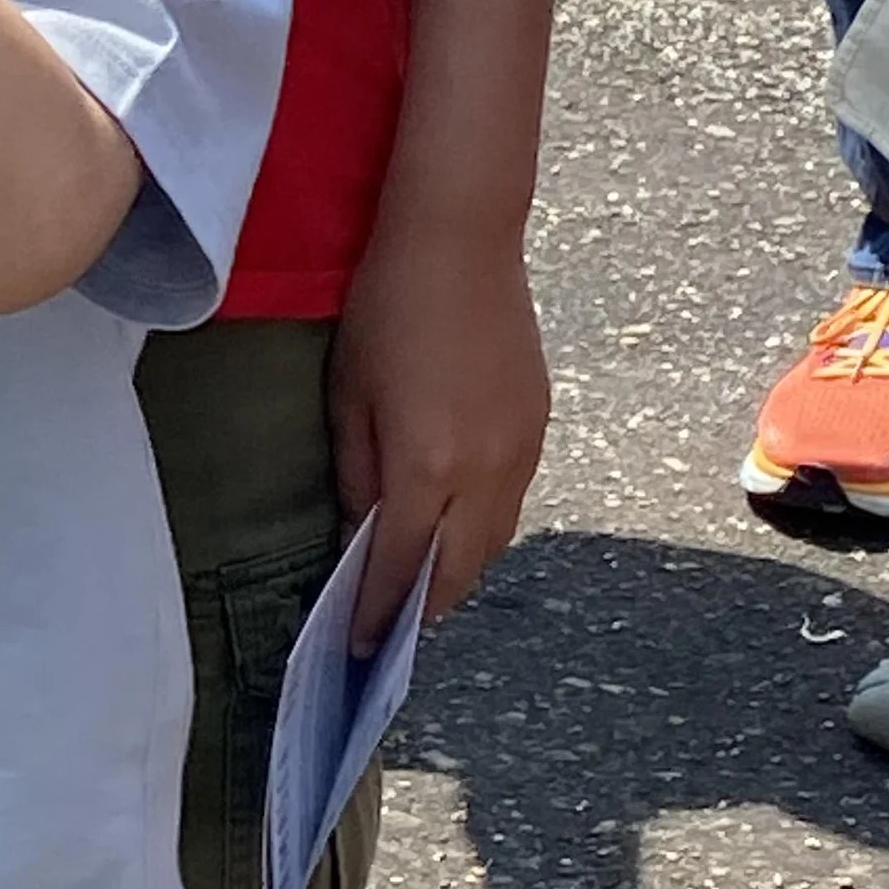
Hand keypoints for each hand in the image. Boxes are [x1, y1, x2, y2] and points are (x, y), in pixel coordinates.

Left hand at [329, 223, 548, 648]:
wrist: (461, 240)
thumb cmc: (386, 310)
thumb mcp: (349, 396)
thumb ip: (356, 475)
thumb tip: (360, 534)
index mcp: (429, 464)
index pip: (401, 565)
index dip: (377, 613)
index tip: (356, 648)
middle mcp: (486, 470)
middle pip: (460, 570)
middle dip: (423, 608)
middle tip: (387, 630)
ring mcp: (522, 450)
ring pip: (495, 541)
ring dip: (458, 573)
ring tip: (418, 589)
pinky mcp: (539, 427)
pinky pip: (513, 503)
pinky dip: (482, 531)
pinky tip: (454, 529)